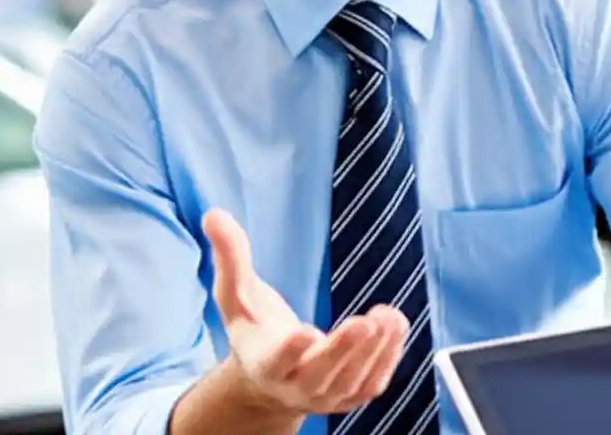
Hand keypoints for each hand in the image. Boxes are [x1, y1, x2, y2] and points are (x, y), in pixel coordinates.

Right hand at [202, 208, 411, 415]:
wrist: (272, 378)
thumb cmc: (254, 327)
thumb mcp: (237, 294)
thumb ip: (230, 258)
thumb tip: (214, 214)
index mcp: (263, 364)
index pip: (275, 361)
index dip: (289, 350)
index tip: (305, 330)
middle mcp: (294, 388)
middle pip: (319, 374)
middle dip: (342, 350)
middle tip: (364, 323)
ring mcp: (326, 397)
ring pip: (352, 380)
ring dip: (374, 349)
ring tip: (389, 315)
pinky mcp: (352, 397)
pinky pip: (373, 382)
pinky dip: (388, 355)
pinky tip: (396, 324)